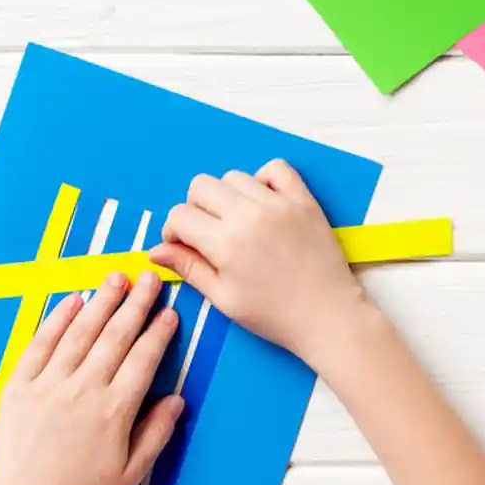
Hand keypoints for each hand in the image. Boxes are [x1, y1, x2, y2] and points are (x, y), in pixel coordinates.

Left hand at [0, 271, 183, 484]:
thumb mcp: (130, 475)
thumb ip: (156, 434)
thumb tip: (176, 400)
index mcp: (114, 411)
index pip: (143, 360)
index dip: (159, 333)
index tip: (170, 312)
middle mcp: (83, 390)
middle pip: (115, 336)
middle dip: (136, 304)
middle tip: (150, 279)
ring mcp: (49, 385)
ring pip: (80, 333)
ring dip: (101, 301)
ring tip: (116, 278)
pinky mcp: (19, 386)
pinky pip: (41, 344)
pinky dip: (56, 320)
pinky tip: (71, 301)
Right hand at [149, 159, 368, 360]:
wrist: (328, 316)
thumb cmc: (275, 315)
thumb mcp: (224, 299)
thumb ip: (189, 268)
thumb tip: (156, 251)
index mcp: (226, 244)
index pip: (180, 215)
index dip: (173, 231)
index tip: (182, 246)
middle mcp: (250, 216)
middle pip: (201, 186)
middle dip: (195, 209)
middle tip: (208, 234)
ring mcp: (279, 204)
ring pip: (233, 176)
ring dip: (227, 196)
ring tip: (237, 222)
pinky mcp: (303, 200)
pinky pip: (275, 168)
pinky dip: (263, 179)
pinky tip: (262, 203)